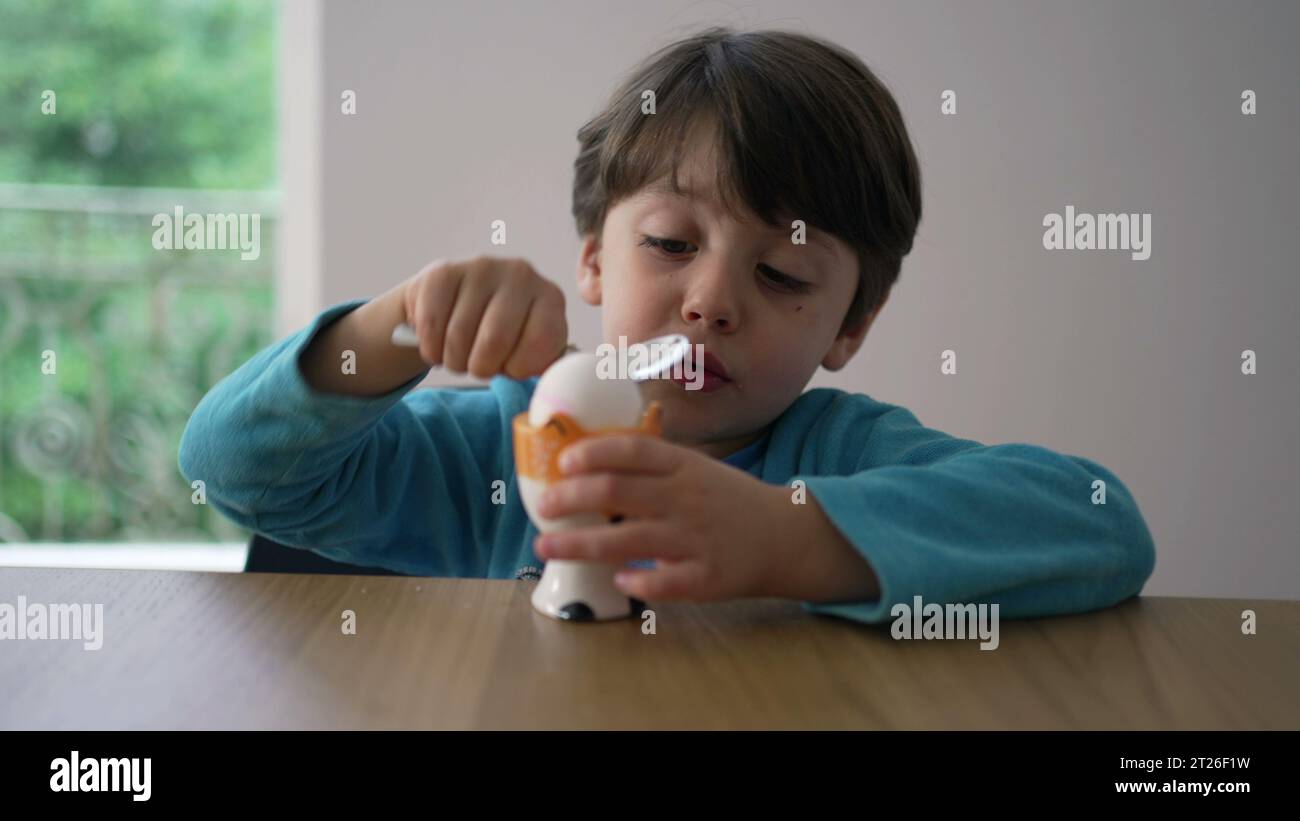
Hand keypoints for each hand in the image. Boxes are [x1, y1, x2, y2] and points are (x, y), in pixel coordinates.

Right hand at [400, 256, 567, 378]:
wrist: (451, 307)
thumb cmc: (495, 335)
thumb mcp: (527, 349)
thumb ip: (542, 365)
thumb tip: (552, 390)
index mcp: (550, 297)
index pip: (541, 341)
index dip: (519, 368)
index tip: (510, 366)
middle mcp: (521, 274)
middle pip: (495, 340)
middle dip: (481, 367)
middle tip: (478, 365)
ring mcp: (481, 268)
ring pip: (459, 336)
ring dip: (454, 359)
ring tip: (458, 352)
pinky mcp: (443, 272)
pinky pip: (432, 325)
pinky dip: (431, 346)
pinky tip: (438, 340)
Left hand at [531, 433, 797, 601]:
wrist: (785, 536)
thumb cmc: (726, 501)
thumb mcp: (695, 469)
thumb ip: (651, 466)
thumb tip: (585, 461)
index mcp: (683, 466)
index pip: (632, 449)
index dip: (592, 452)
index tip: (562, 462)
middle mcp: (686, 498)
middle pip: (617, 491)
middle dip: (570, 498)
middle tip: (543, 506)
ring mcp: (696, 538)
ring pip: (627, 540)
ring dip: (579, 545)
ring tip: (546, 547)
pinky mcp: (706, 577)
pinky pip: (663, 583)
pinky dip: (636, 582)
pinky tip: (618, 581)